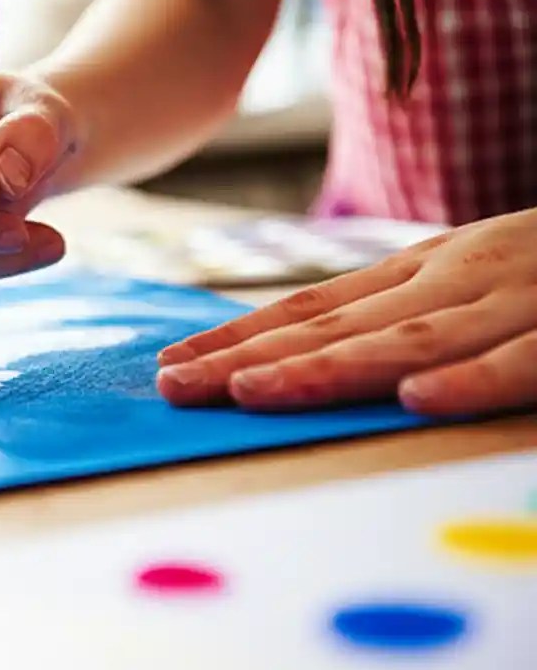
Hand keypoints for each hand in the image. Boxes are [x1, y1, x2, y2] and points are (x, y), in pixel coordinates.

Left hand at [155, 208, 536, 416]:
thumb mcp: (457, 274)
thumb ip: (390, 307)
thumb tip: (298, 349)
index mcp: (418, 270)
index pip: (307, 306)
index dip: (234, 334)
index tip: (169, 364)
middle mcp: (450, 281)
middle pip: (332, 327)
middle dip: (246, 358)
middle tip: (174, 387)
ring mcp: (511, 305)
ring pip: (407, 341)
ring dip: (326, 368)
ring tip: (253, 390)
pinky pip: (524, 362)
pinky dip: (471, 380)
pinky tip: (415, 399)